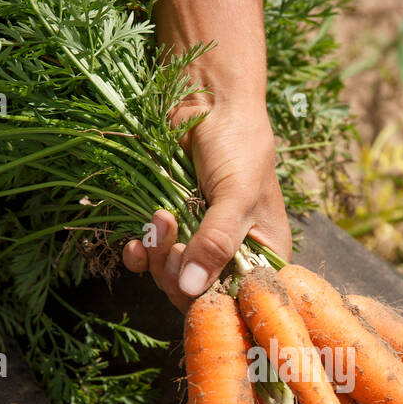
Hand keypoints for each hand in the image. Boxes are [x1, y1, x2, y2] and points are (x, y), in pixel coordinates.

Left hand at [122, 103, 291, 311]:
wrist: (206, 101)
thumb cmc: (238, 144)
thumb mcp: (237, 194)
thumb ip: (217, 242)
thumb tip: (192, 289)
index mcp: (265, 255)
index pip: (241, 302)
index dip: (217, 302)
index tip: (199, 284)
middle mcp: (232, 257)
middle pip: (200, 296)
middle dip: (181, 276)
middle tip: (177, 242)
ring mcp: (197, 244)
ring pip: (172, 279)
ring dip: (159, 257)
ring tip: (160, 218)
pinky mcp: (169, 231)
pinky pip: (148, 262)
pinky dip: (140, 255)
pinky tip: (136, 241)